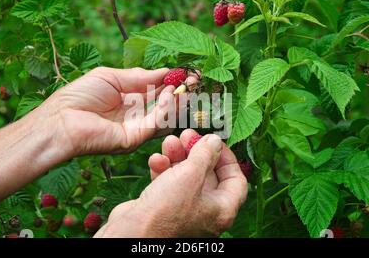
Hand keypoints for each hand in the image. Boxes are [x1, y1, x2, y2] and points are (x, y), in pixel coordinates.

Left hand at [34, 67, 198, 155]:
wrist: (61, 120)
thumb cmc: (80, 96)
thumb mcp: (111, 77)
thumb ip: (139, 76)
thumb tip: (164, 72)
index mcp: (128, 98)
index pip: (155, 90)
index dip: (171, 80)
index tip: (187, 72)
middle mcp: (134, 114)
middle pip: (163, 104)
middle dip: (180, 91)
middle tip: (195, 80)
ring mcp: (136, 128)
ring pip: (164, 115)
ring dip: (177, 100)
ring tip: (188, 85)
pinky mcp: (135, 139)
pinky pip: (155, 123)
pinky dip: (165, 108)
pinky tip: (169, 94)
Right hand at [94, 129, 247, 236]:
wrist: (132, 232)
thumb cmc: (165, 211)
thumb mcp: (190, 174)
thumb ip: (205, 154)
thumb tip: (215, 140)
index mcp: (222, 209)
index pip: (236, 179)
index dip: (226, 157)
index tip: (213, 141)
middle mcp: (206, 212)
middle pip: (208, 174)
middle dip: (196, 152)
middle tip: (186, 135)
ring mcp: (185, 211)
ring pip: (186, 177)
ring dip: (177, 157)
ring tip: (168, 142)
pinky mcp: (165, 208)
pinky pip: (169, 184)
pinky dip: (163, 169)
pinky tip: (155, 160)